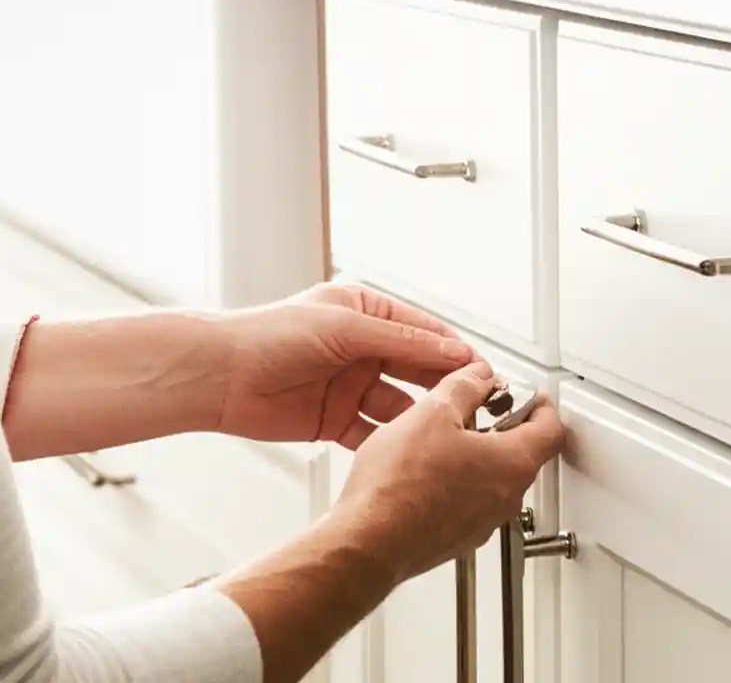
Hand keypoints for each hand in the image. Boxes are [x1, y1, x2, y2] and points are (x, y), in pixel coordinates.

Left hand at [218, 283, 476, 446]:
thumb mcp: (345, 327)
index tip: (482, 368)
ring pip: (400, 404)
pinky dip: (392, 441)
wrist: (218, 377)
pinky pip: (374, 432)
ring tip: (446, 428)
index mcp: (365, 313)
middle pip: (417, 368)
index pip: (424, 331)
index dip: (454, 351)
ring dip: (421, 416)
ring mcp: (350, 385)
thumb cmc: (267, 336)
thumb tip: (448, 347)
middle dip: (445, 385)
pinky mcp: (336, 420)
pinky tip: (411, 448)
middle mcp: (361, 348)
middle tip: (477, 401)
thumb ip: (402, 340)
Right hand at [331, 361, 565, 583]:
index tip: (524, 394)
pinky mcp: (459, 536)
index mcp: (513, 463)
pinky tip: (426, 471)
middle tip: (478, 408)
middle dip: (503, 426)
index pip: (552, 427)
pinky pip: (471, 501)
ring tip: (444, 437)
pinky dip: (459, 482)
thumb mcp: (433, 413)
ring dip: (478, 454)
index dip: (540, 403)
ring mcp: (484, 521)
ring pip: (495, 478)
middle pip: (524, 452)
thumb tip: (478, 377)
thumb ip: (465, 387)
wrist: (368, 543)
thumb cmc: (398, 488)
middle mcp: (507, 496)